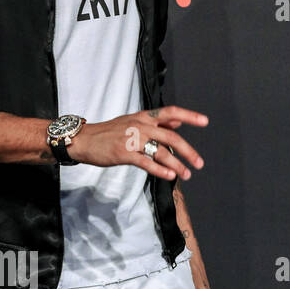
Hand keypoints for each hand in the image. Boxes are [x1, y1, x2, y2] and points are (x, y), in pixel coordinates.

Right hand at [68, 106, 207, 178]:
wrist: (84, 140)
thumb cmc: (109, 132)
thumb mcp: (133, 121)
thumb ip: (156, 122)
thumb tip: (178, 123)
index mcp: (144, 117)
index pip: (171, 112)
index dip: (189, 116)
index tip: (205, 121)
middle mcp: (140, 125)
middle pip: (171, 137)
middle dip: (188, 151)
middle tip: (199, 163)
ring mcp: (132, 139)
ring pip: (161, 152)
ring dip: (177, 164)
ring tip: (187, 175)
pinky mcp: (124, 154)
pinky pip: (146, 162)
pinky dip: (160, 170)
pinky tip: (170, 176)